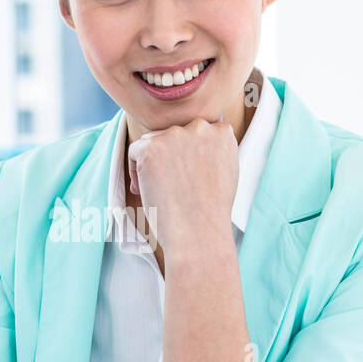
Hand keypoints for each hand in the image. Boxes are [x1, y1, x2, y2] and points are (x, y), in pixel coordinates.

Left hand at [127, 115, 238, 255]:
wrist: (199, 233)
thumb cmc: (212, 211)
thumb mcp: (227, 172)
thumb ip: (215, 150)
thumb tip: (201, 137)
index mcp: (222, 132)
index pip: (199, 132)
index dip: (189, 154)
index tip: (187, 176)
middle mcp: (201, 128)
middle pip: (176, 134)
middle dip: (170, 156)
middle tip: (170, 184)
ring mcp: (175, 136)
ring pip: (155, 140)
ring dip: (152, 161)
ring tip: (157, 189)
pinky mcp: (152, 148)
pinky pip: (135, 150)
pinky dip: (135, 169)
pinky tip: (143, 188)